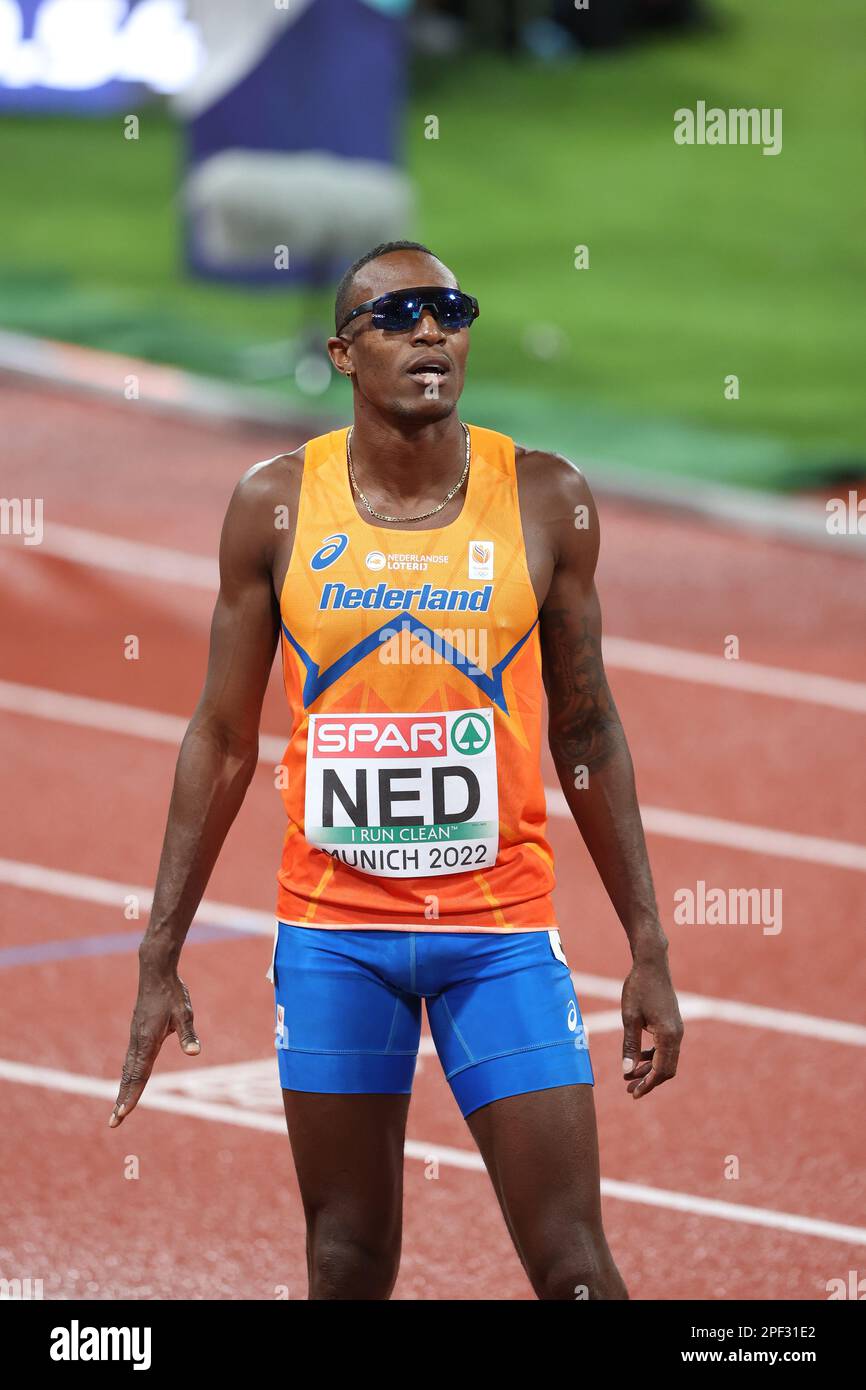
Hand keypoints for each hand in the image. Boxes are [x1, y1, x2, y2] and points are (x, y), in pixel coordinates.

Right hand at [109, 962, 199, 1126]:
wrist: (155, 972)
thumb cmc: (172, 993)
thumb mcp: (185, 1013)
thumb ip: (188, 1034)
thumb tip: (194, 1053)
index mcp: (148, 1041)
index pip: (140, 1074)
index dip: (132, 1095)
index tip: (123, 1113)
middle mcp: (138, 1042)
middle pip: (129, 1078)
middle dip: (122, 1101)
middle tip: (113, 1123)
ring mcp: (135, 1038)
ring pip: (127, 1070)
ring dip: (122, 1090)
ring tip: (117, 1110)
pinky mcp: (137, 1033)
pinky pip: (130, 1060)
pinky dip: (127, 1076)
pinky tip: (127, 1082)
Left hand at [620, 955, 682, 1098]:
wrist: (651, 964)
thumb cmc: (638, 988)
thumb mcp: (629, 1018)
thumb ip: (630, 1046)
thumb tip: (627, 1072)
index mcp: (668, 1035)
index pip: (661, 1070)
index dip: (648, 1084)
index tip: (633, 1094)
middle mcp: (677, 1034)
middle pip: (667, 1069)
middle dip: (649, 1080)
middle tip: (630, 1089)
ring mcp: (677, 1029)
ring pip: (667, 1059)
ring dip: (650, 1069)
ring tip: (630, 1076)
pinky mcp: (673, 1023)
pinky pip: (666, 1048)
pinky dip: (654, 1056)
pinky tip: (639, 1058)